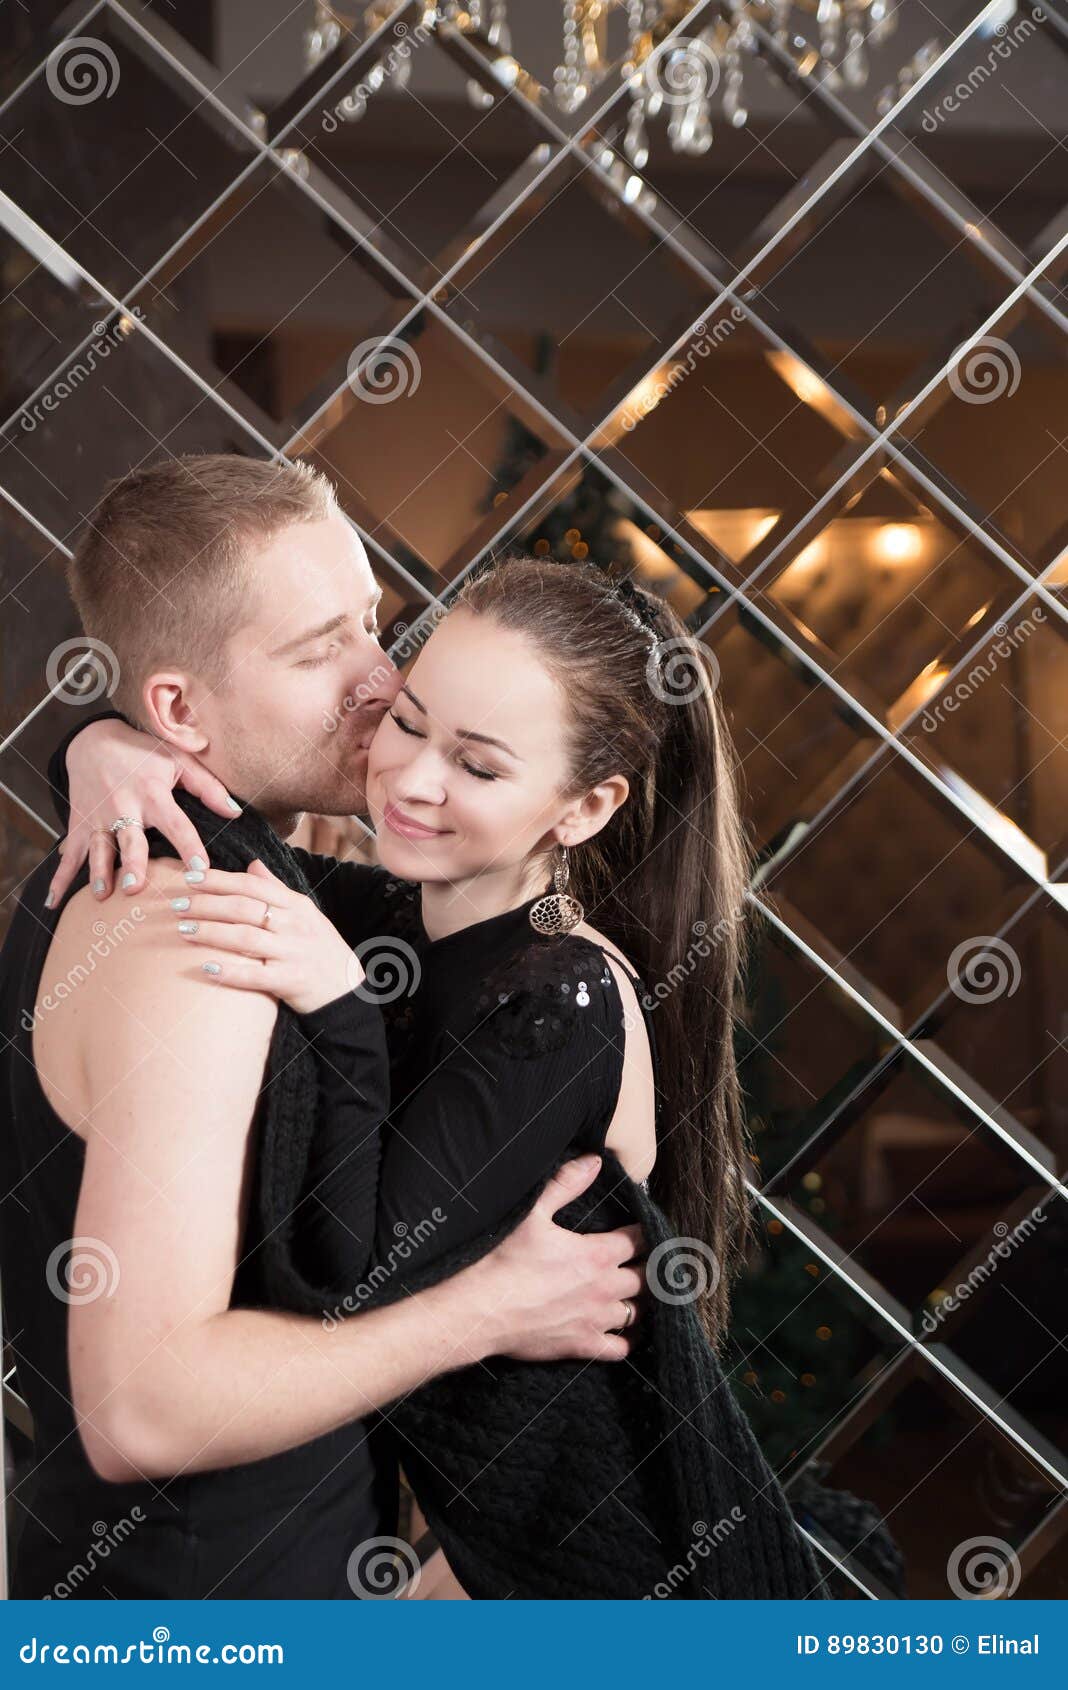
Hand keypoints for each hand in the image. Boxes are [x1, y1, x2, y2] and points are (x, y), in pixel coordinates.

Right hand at [46, 718, 240, 907]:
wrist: (93, 740)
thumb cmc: (143, 754)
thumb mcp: (179, 761)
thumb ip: (208, 788)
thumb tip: (235, 813)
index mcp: (153, 794)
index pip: (177, 824)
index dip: (189, 847)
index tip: (201, 870)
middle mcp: (124, 808)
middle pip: (131, 840)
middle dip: (133, 863)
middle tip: (135, 886)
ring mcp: (99, 818)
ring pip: (99, 849)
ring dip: (99, 871)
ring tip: (102, 894)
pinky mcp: (79, 824)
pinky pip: (69, 854)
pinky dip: (59, 878)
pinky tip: (53, 902)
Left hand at [174, 859, 364, 1014]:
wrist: (348, 992)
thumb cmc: (321, 951)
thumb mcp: (306, 915)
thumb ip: (278, 890)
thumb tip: (252, 865)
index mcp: (297, 905)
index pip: (252, 885)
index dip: (219, 879)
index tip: (190, 876)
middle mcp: (296, 925)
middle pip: (244, 908)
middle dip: (206, 904)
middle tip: (176, 905)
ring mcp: (294, 953)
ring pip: (245, 938)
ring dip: (210, 933)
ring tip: (183, 931)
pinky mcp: (292, 981)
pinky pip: (255, 975)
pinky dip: (229, 972)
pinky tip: (205, 968)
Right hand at [473, 1155, 646, 1362]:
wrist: (481, 1310)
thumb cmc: (504, 1261)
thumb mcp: (533, 1213)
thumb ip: (566, 1184)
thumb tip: (594, 1162)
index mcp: (596, 1254)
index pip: (639, 1240)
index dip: (644, 1232)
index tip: (641, 1228)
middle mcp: (604, 1288)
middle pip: (645, 1277)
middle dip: (648, 1265)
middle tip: (646, 1259)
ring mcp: (595, 1320)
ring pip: (639, 1312)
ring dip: (641, 1300)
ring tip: (638, 1292)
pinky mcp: (583, 1345)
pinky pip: (621, 1348)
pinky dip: (628, 1339)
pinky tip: (624, 1330)